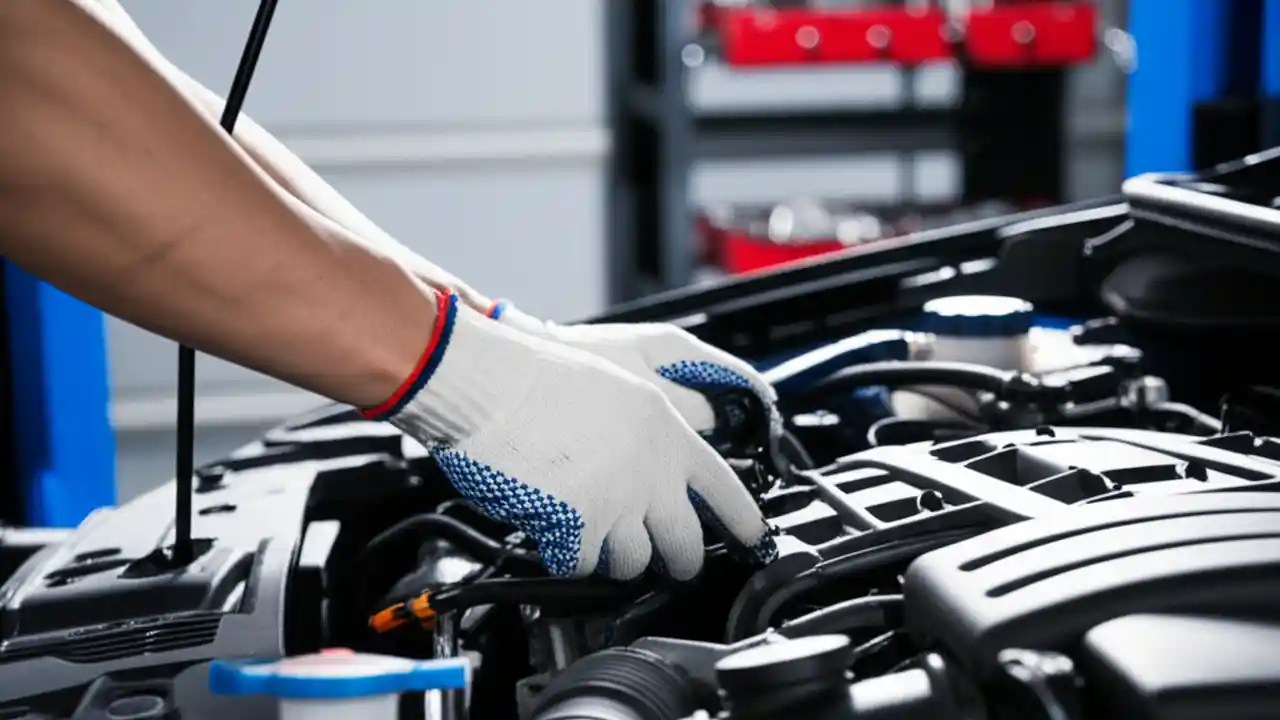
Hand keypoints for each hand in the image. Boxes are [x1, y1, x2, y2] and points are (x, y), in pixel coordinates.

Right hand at [366, 293, 776, 580]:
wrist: (491, 383)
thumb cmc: (546, 371)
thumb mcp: (629, 371)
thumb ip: (669, 409)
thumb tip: (694, 439)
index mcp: (668, 432)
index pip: (725, 490)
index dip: (744, 522)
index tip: (753, 539)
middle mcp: (651, 472)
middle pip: (686, 546)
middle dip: (679, 561)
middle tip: (671, 561)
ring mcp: (616, 505)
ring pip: (633, 562)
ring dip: (614, 552)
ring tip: (592, 525)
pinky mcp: (577, 529)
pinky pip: (582, 564)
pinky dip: (569, 553)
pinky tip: (556, 525)